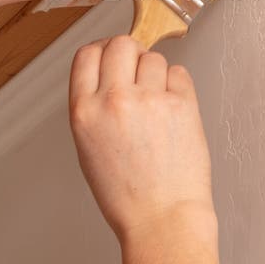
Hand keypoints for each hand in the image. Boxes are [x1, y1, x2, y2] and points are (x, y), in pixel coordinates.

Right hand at [68, 35, 214, 242]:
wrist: (161, 219)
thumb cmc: (126, 193)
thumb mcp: (89, 147)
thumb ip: (94, 106)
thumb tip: (108, 73)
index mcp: (84, 111)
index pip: (86, 54)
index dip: (101, 51)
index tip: (110, 55)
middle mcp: (113, 100)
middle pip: (120, 44)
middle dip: (130, 53)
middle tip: (138, 71)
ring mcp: (149, 100)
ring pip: (153, 57)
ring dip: (156, 73)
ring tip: (157, 103)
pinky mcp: (180, 104)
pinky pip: (179, 73)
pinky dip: (177, 85)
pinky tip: (173, 109)